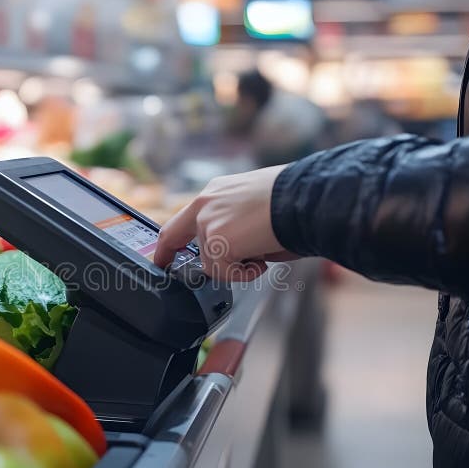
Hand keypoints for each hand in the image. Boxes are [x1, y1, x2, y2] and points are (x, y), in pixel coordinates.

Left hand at [154, 165, 298, 281]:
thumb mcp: (254, 212)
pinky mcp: (216, 240)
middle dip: (191, 260)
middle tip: (197, 270)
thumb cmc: (294, 204)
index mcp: (216, 193)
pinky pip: (223, 272)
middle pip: (182, 242)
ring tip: (262, 251)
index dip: (168, 244)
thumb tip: (238, 255)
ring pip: (210, 262)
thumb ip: (234, 230)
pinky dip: (244, 274)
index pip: (180, 220)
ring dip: (236, 265)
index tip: (161, 258)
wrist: (307, 199)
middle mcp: (206, 203)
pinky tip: (262, 260)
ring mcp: (208, 221)